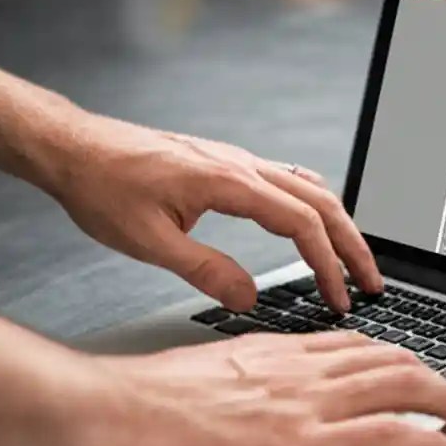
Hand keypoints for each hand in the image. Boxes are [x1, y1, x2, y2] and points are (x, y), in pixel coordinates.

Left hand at [44, 115, 380, 311]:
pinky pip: (289, 180)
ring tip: (352, 261)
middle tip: (370, 284)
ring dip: (338, 225)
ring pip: (310, 188)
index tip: (339, 297)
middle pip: (322, 202)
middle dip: (353, 246)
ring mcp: (238, 161)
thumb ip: (205, 270)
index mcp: (228, 182)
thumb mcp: (147, 241)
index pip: (301, 224)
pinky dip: (314, 207)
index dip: (327, 264)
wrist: (74, 147)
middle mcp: (242, 165)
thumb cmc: (101, 186)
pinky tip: (312, 225)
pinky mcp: (228, 164)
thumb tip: (247, 298)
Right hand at [78, 331, 445, 445]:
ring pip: (407, 385)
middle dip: (443, 377)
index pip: (357, 346)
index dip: (399, 359)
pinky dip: (436, 441)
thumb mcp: (202, 379)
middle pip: (395, 359)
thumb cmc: (138, 403)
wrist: (108, 411)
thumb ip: (241, 384)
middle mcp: (302, 368)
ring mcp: (308, 402)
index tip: (419, 370)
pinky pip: (392, 433)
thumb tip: (252, 400)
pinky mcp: (306, 441)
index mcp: (276, 352)